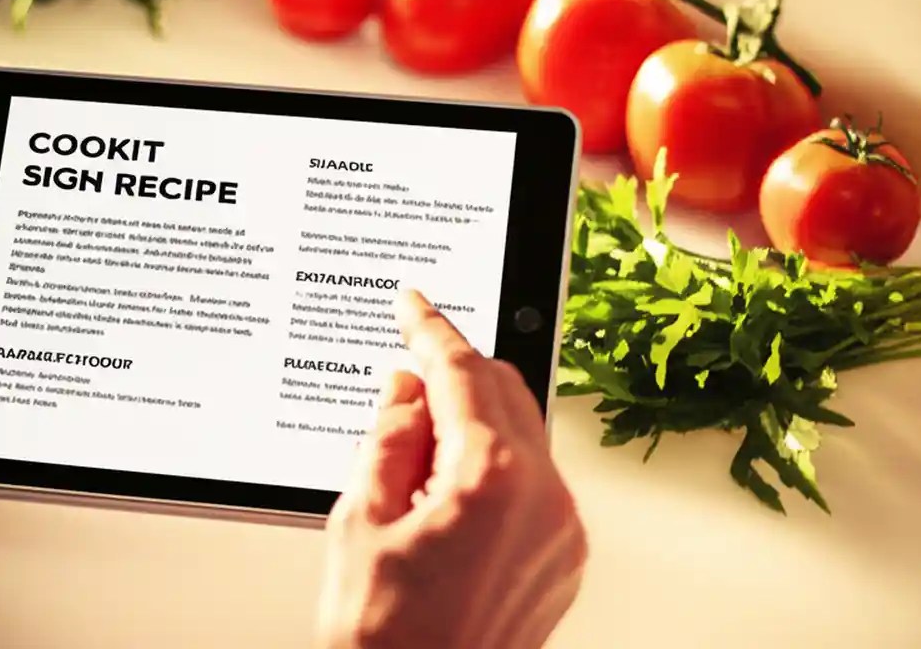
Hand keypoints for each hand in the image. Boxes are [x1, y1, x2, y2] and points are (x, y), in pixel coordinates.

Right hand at [316, 290, 586, 648]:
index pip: (461, 373)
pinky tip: (441, 487)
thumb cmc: (384, 643)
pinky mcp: (562, 557)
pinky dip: (492, 463)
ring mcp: (561, 533)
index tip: (413, 305)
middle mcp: (545, 502)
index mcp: (493, 482)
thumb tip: (406, 388)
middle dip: (453, 373)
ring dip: (471, 420)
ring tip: (409, 456)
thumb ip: (387, 437)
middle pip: (504, 392)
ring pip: (522, 434)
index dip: (430, 329)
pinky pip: (532, 480)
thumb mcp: (358, 521)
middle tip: (401, 376)